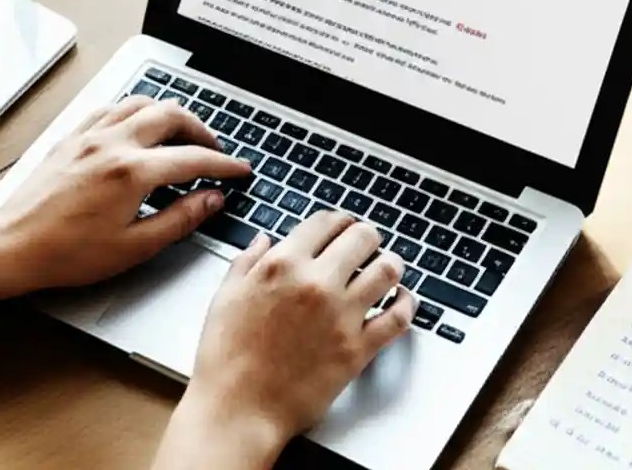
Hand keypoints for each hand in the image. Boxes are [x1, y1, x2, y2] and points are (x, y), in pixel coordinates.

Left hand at [0, 95, 251, 294]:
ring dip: (168, 113)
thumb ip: (180, 219)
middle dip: (201, 128)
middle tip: (214, 149)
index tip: (238, 170)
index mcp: (133, 173)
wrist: (12, 246)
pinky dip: (134, 111)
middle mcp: (113, 145)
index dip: (223, 164)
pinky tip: (138, 127)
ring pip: (141, 103)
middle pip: (171, 115)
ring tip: (181, 133)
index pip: (193, 158)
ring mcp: (89, 136)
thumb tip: (211, 200)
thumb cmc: (66, 253)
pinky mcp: (71, 138)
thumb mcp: (135, 247)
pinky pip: (111, 109)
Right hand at [172, 212, 416, 461]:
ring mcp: (341, 315)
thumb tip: (263, 241)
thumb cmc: (226, 360)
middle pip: (363, 237)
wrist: (237, 410)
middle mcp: (316, 283)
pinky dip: (407, 303)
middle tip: (367, 244)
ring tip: (387, 267)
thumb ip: (246, 263)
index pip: (326, 221)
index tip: (342, 225)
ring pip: (388, 269)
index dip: (338, 220)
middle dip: (367, 236)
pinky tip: (402, 299)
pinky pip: (398, 317)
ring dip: (391, 263)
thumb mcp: (224, 299)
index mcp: (282, 265)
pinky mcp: (358, 348)